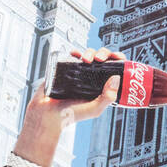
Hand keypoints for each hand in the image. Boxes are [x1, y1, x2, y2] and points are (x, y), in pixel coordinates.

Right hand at [13, 47, 125, 166]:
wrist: (48, 113)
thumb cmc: (71, 114)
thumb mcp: (95, 109)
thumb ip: (108, 97)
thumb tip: (116, 77)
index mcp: (102, 87)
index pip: (115, 70)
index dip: (118, 61)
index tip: (117, 58)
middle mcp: (92, 79)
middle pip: (103, 59)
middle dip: (104, 53)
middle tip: (99, 59)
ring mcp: (80, 73)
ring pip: (89, 55)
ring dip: (90, 52)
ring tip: (86, 59)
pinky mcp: (67, 69)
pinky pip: (73, 56)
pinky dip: (76, 52)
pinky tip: (76, 54)